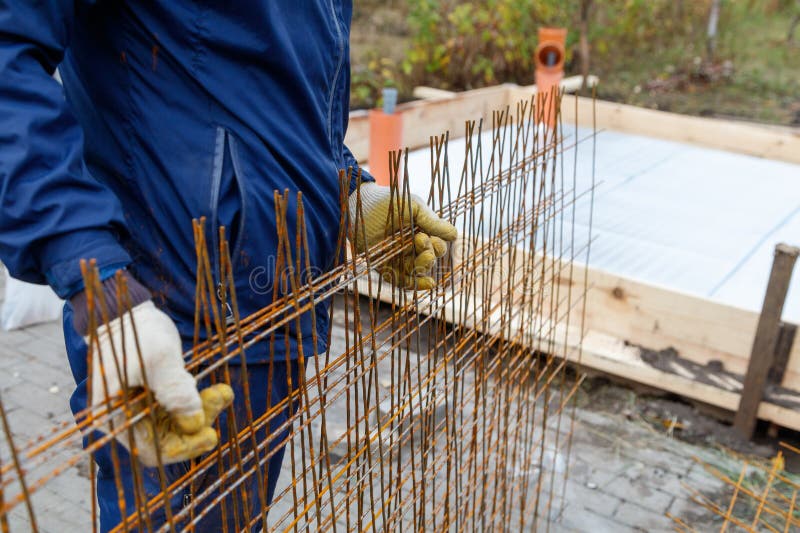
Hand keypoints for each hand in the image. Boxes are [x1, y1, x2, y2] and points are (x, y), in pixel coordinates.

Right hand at [88, 300, 232, 466]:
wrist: (127, 312)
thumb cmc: (137, 333)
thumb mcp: (160, 359)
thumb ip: (175, 391)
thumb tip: (194, 424)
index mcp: (114, 416)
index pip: (152, 450)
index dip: (183, 448)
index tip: (211, 435)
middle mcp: (125, 419)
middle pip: (168, 439)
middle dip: (198, 423)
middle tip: (221, 397)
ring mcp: (139, 409)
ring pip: (177, 425)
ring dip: (202, 410)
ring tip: (222, 391)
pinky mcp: (152, 398)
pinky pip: (179, 409)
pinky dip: (198, 401)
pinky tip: (217, 390)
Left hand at [349, 182, 457, 288]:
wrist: (359, 206)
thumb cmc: (387, 202)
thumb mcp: (412, 207)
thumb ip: (432, 221)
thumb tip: (454, 235)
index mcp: (422, 232)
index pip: (438, 246)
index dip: (437, 245)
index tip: (423, 235)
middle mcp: (412, 247)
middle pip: (430, 261)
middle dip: (429, 255)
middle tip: (419, 242)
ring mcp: (400, 258)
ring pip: (418, 272)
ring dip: (423, 268)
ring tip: (421, 259)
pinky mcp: (386, 267)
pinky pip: (402, 281)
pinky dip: (414, 284)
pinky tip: (427, 284)